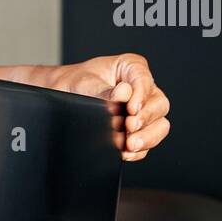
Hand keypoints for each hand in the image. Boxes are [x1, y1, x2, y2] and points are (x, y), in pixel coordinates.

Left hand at [47, 53, 169, 160]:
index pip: (144, 80)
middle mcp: (142, 89)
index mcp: (131, 67)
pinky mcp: (138, 130)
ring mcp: (143, 110)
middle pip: (159, 104)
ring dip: (147, 137)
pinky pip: (148, 143)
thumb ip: (103, 90)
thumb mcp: (83, 83)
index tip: (131, 109)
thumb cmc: (74, 82)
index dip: (141, 96)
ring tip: (130, 144)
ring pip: (160, 125)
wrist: (61, 96)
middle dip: (146, 118)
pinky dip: (139, 150)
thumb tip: (123, 95)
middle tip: (129, 127)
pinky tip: (126, 153)